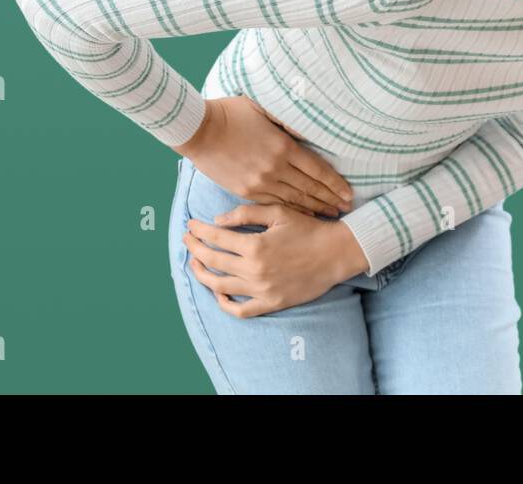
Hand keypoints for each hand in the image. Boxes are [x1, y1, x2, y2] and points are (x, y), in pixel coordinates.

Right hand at [173, 95, 353, 217]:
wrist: (197, 130)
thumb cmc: (230, 113)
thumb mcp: (263, 108)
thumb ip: (288, 120)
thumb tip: (308, 129)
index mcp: (283, 147)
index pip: (318, 170)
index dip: (336, 183)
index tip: (349, 193)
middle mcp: (275, 168)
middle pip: (310, 188)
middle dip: (330, 200)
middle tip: (345, 209)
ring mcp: (260, 183)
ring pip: (294, 200)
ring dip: (314, 208)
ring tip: (330, 215)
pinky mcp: (245, 192)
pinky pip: (274, 205)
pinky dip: (291, 211)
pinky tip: (303, 215)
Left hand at [183, 206, 369, 317]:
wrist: (335, 253)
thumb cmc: (308, 228)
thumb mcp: (278, 212)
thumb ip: (245, 214)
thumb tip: (217, 221)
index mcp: (254, 245)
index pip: (216, 238)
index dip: (199, 231)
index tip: (190, 225)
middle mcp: (254, 270)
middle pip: (212, 261)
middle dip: (194, 249)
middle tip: (187, 240)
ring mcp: (261, 289)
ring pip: (220, 286)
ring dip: (202, 274)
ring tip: (195, 263)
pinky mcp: (271, 303)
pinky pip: (240, 310)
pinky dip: (225, 303)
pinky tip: (218, 294)